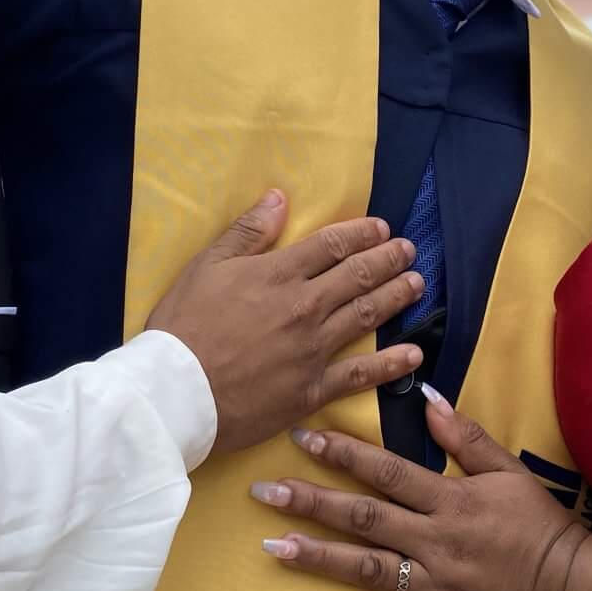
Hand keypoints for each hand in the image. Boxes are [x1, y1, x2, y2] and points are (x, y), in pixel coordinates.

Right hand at [147, 190, 426, 454]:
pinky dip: (391, 363)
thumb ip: (247, 232)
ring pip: (365, 316)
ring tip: (417, 283)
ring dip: (396, 297)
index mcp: (278, 274)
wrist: (175, 393)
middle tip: (408, 250)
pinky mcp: (312, 390)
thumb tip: (279, 197)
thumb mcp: (206, 267)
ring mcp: (312, 350)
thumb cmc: (182, 327)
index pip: (330, 245)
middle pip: (356, 276)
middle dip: (387, 260)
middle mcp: (304, 307)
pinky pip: (360, 375)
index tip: (381, 228)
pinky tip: (414, 353)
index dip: (360, 234)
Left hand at [253, 391, 588, 590]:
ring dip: (320, 558)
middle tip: (265, 491)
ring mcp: (439, 588)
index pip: (387, 472)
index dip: (343, 454)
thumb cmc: (543, 526)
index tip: (302, 438)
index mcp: (451, 501)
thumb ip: (466, 437)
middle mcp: (437, 542)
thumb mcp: (510, 471)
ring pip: (370, 570)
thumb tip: (428, 398)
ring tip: (274, 548)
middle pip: (365, 518)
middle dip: (312, 502)